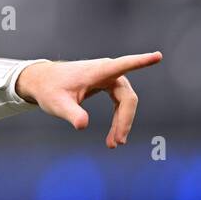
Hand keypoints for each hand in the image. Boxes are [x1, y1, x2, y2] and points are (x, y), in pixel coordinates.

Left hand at [14, 52, 162, 148]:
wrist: (42, 82)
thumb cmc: (49, 90)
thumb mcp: (57, 104)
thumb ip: (71, 113)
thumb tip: (83, 125)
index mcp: (98, 71)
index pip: (123, 65)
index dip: (141, 62)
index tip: (158, 56)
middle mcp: (107, 71)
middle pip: (127, 97)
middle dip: (124, 120)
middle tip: (117, 142)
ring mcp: (108, 77)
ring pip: (125, 102)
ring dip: (122, 122)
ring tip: (114, 143)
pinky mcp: (107, 84)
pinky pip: (120, 103)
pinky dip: (118, 119)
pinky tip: (114, 135)